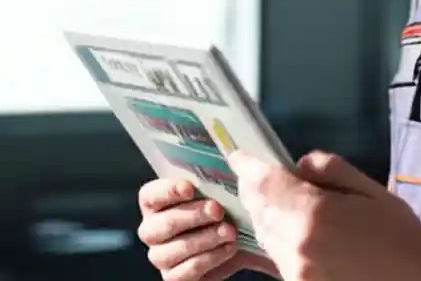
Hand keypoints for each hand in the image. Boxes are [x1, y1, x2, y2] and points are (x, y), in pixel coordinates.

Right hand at [136, 177, 278, 280]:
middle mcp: (157, 229)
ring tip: (229, 232)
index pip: (150, 195)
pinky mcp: (178, 277)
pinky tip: (229, 249)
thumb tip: (235, 153)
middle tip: (217, 211)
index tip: (190, 187)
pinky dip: (207, 260)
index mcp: (165, 201)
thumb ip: (238, 165)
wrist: (270, 242)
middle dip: (189, 217)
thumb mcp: (247, 181)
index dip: (165, 191)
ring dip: (202, 240)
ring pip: (168, 253)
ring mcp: (166, 255)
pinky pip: (181, 274)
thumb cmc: (250, 206)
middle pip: (156, 226)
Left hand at [231, 150, 420, 280]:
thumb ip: (328, 169)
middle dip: (254, 189)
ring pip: (264, 234)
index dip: (248, 166)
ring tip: (276, 200)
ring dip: (265, 214)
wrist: (413, 276)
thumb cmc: (396, 229)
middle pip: (259, 209)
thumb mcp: (367, 187)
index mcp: (314, 214)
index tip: (239, 155)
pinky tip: (294, 229)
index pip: (266, 183)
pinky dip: (278, 237)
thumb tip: (297, 166)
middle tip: (255, 174)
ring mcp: (294, 270)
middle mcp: (296, 245)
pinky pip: (277, 255)